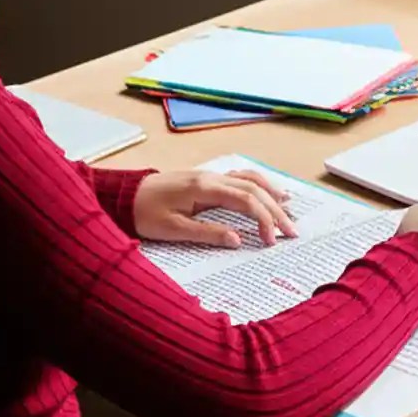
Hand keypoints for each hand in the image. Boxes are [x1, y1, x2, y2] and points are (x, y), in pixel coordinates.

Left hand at [132, 170, 298, 246]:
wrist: (124, 194)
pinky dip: (260, 185)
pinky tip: (269, 193)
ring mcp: (211, 175)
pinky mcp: (207, 178)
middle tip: (292, 232)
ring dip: (272, 194)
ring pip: (251, 179)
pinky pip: (241, 177)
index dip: (264, 220)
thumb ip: (207, 233)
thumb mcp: (172, 230)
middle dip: (276, 211)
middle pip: (255, 189)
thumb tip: (238, 240)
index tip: (271, 241)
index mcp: (205, 188)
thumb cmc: (144, 213)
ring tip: (290, 210)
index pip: (246, 201)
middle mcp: (212, 177)